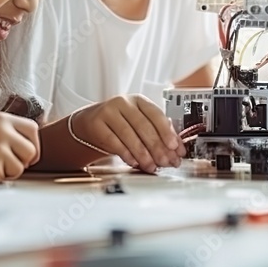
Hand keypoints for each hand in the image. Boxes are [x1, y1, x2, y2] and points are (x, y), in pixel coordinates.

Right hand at [0, 112, 39, 182]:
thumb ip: (5, 130)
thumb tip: (28, 145)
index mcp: (0, 118)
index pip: (32, 129)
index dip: (32, 143)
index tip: (24, 153)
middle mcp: (2, 131)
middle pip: (31, 150)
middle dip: (22, 161)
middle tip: (4, 164)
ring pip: (20, 167)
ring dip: (8, 172)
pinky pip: (6, 179)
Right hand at [70, 94, 184, 172]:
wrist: (91, 123)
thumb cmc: (120, 125)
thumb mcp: (139, 124)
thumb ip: (157, 134)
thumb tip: (176, 150)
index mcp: (139, 101)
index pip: (156, 114)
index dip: (166, 132)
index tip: (174, 147)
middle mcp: (124, 103)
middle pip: (143, 126)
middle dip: (157, 147)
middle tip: (165, 161)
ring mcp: (108, 112)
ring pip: (129, 134)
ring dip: (142, 154)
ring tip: (151, 165)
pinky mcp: (96, 124)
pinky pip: (113, 141)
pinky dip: (126, 153)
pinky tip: (133, 161)